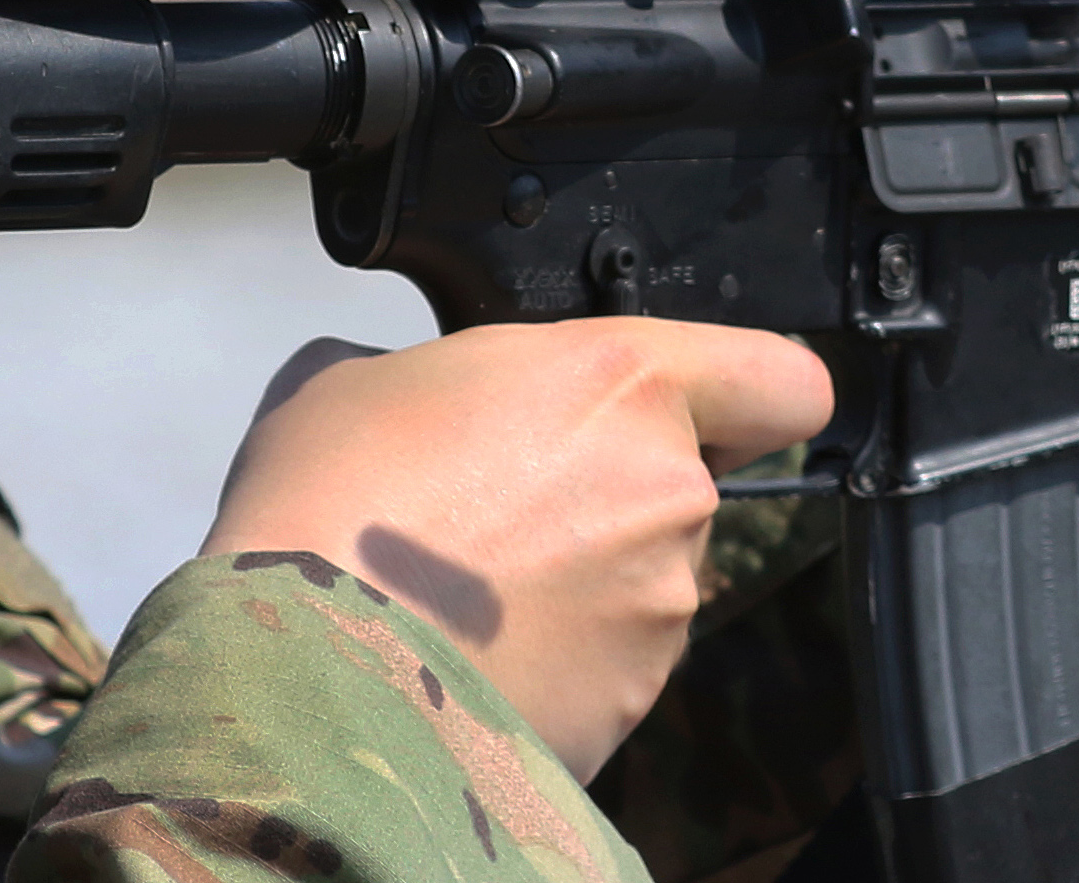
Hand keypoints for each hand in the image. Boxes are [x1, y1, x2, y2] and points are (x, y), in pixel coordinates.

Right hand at [202, 318, 831, 779]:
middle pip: (683, 486)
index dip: (750, 399)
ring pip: (645, 581)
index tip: (708, 414)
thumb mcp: (359, 376)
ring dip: (581, 585)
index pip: (781, 381)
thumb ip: (444, 374)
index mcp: (620, 383)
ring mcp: (657, 608)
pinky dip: (558, 662)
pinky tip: (466, 654)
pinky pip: (608, 666)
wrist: (297, 658)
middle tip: (499, 510)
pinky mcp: (628, 704)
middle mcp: (667, 491)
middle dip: (609, 499)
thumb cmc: (326, 501)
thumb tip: (440, 404)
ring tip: (463, 594)